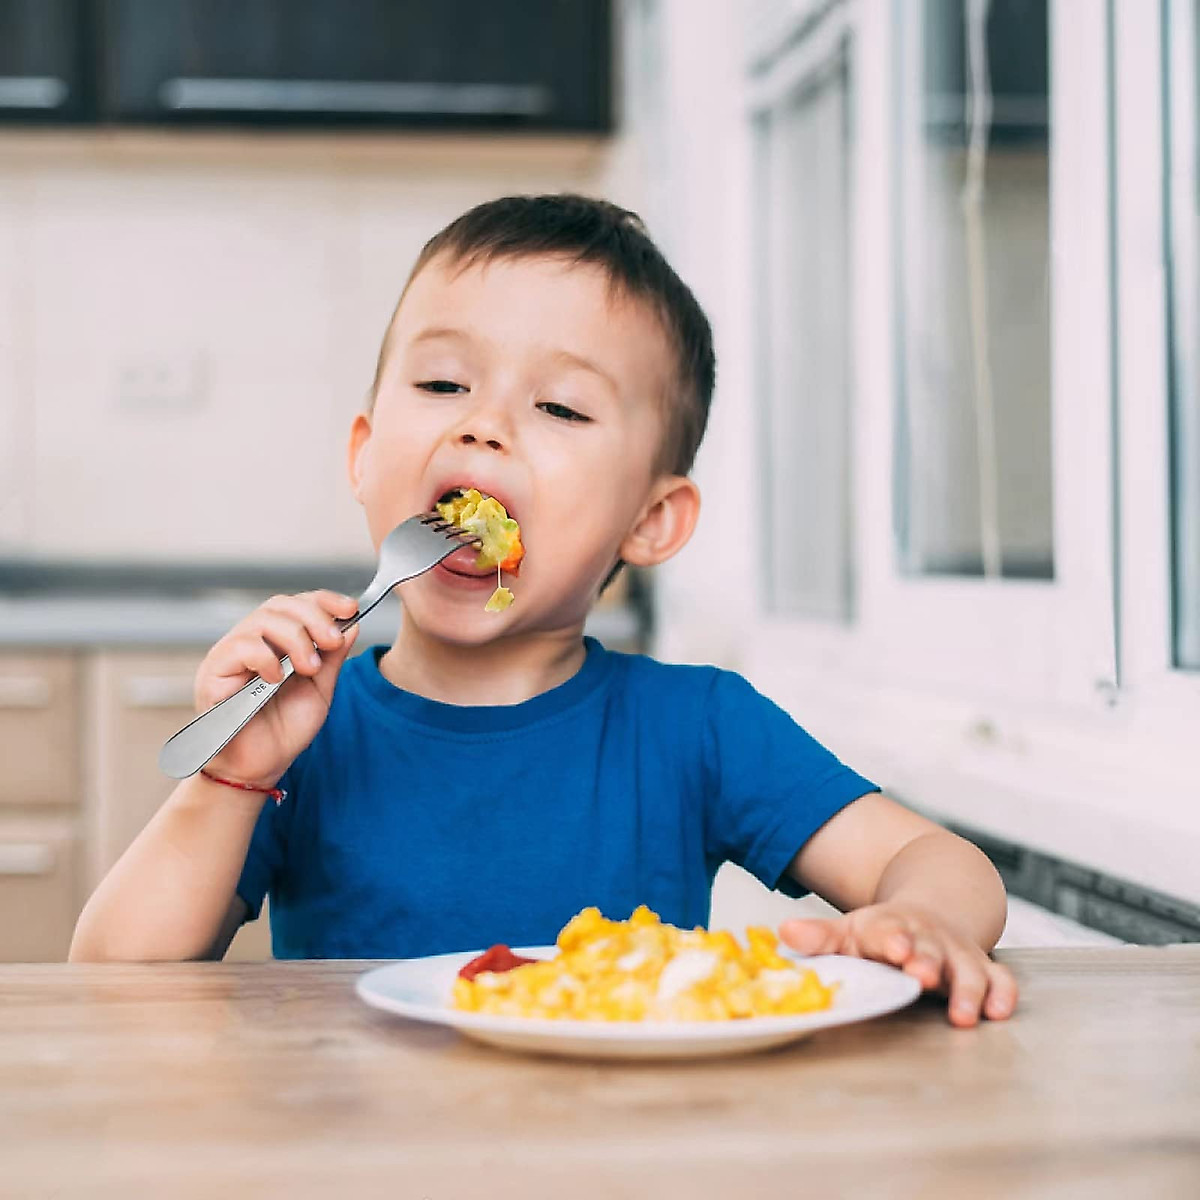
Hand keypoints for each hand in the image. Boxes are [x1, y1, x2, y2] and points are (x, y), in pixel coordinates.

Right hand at [198, 590, 359, 789]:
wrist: (259, 768)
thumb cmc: (284, 731)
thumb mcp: (319, 690)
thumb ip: (332, 658)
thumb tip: (351, 623)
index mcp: (276, 642)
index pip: (296, 605)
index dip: (323, 601)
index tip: (350, 608)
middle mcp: (251, 641)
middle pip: (280, 605)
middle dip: (314, 618)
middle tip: (332, 643)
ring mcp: (230, 654)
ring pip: (262, 620)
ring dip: (295, 638)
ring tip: (309, 668)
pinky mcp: (213, 672)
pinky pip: (239, 647)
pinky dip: (266, 657)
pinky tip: (277, 678)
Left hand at [778, 903, 1017, 1027]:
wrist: (934, 910)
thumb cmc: (885, 933)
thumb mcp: (850, 931)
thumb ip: (820, 937)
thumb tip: (785, 934)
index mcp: (890, 929)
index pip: (889, 932)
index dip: (891, 940)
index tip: (893, 948)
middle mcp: (927, 939)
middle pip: (929, 950)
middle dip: (927, 963)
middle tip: (922, 977)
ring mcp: (957, 953)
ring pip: (968, 968)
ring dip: (966, 988)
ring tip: (962, 1014)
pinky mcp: (983, 968)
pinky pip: (1000, 979)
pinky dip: (1002, 993)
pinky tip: (999, 1012)